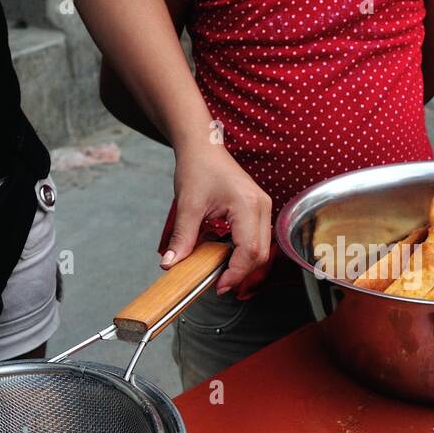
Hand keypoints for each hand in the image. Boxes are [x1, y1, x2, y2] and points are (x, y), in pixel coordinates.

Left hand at [163, 145, 271, 293]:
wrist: (203, 146)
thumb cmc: (197, 168)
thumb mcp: (187, 205)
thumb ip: (182, 238)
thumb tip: (170, 264)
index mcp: (248, 205)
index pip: (249, 250)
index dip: (235, 273)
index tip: (218, 286)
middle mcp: (262, 206)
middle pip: (260, 253)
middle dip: (241, 272)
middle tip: (218, 284)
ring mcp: (263, 207)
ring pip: (262, 248)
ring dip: (243, 263)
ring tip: (221, 271)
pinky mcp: (258, 209)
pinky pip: (257, 238)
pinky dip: (243, 252)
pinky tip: (225, 255)